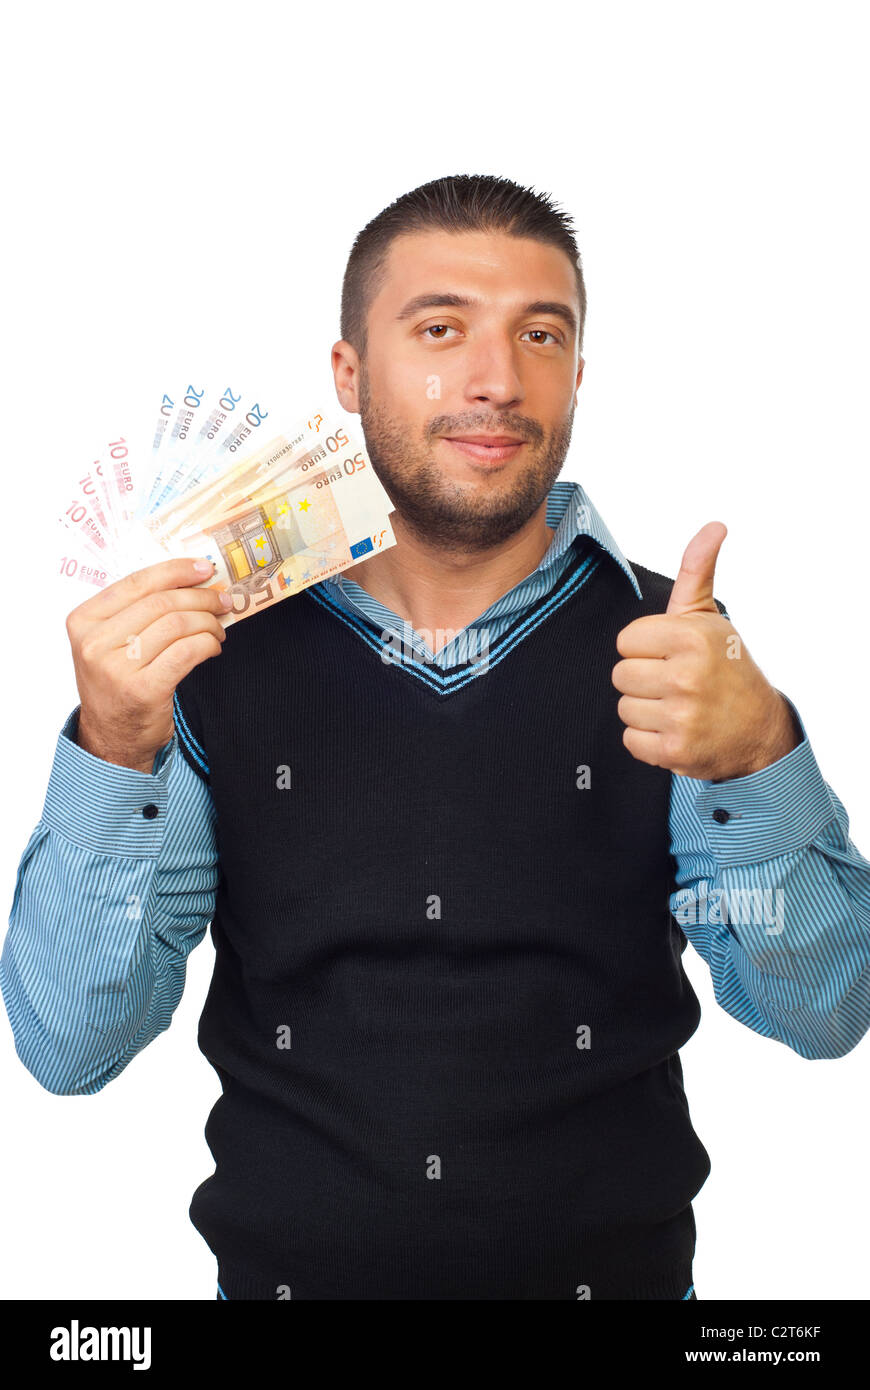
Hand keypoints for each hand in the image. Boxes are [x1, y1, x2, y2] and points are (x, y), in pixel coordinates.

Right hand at [66, 557, 230, 772]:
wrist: (111, 738)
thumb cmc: (117, 684)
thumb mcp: (110, 643)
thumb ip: (137, 612)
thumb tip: (191, 580)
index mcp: (84, 621)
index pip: (136, 583)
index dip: (175, 571)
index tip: (204, 569)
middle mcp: (95, 643)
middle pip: (161, 602)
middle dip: (200, 597)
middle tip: (222, 600)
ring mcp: (117, 668)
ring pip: (178, 625)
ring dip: (208, 623)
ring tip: (218, 628)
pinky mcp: (144, 689)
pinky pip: (187, 652)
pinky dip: (208, 644)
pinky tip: (213, 647)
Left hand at [611, 522, 799, 779]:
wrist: (759, 729)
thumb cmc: (727, 667)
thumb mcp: (709, 617)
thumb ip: (697, 570)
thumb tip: (714, 525)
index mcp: (691, 637)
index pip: (625, 641)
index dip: (645, 648)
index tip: (671, 654)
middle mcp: (687, 676)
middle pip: (620, 675)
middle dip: (643, 678)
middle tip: (675, 683)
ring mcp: (682, 716)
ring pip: (623, 708)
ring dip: (645, 710)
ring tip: (677, 706)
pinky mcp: (676, 751)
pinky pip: (631, 740)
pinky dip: (648, 740)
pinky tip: (675, 730)